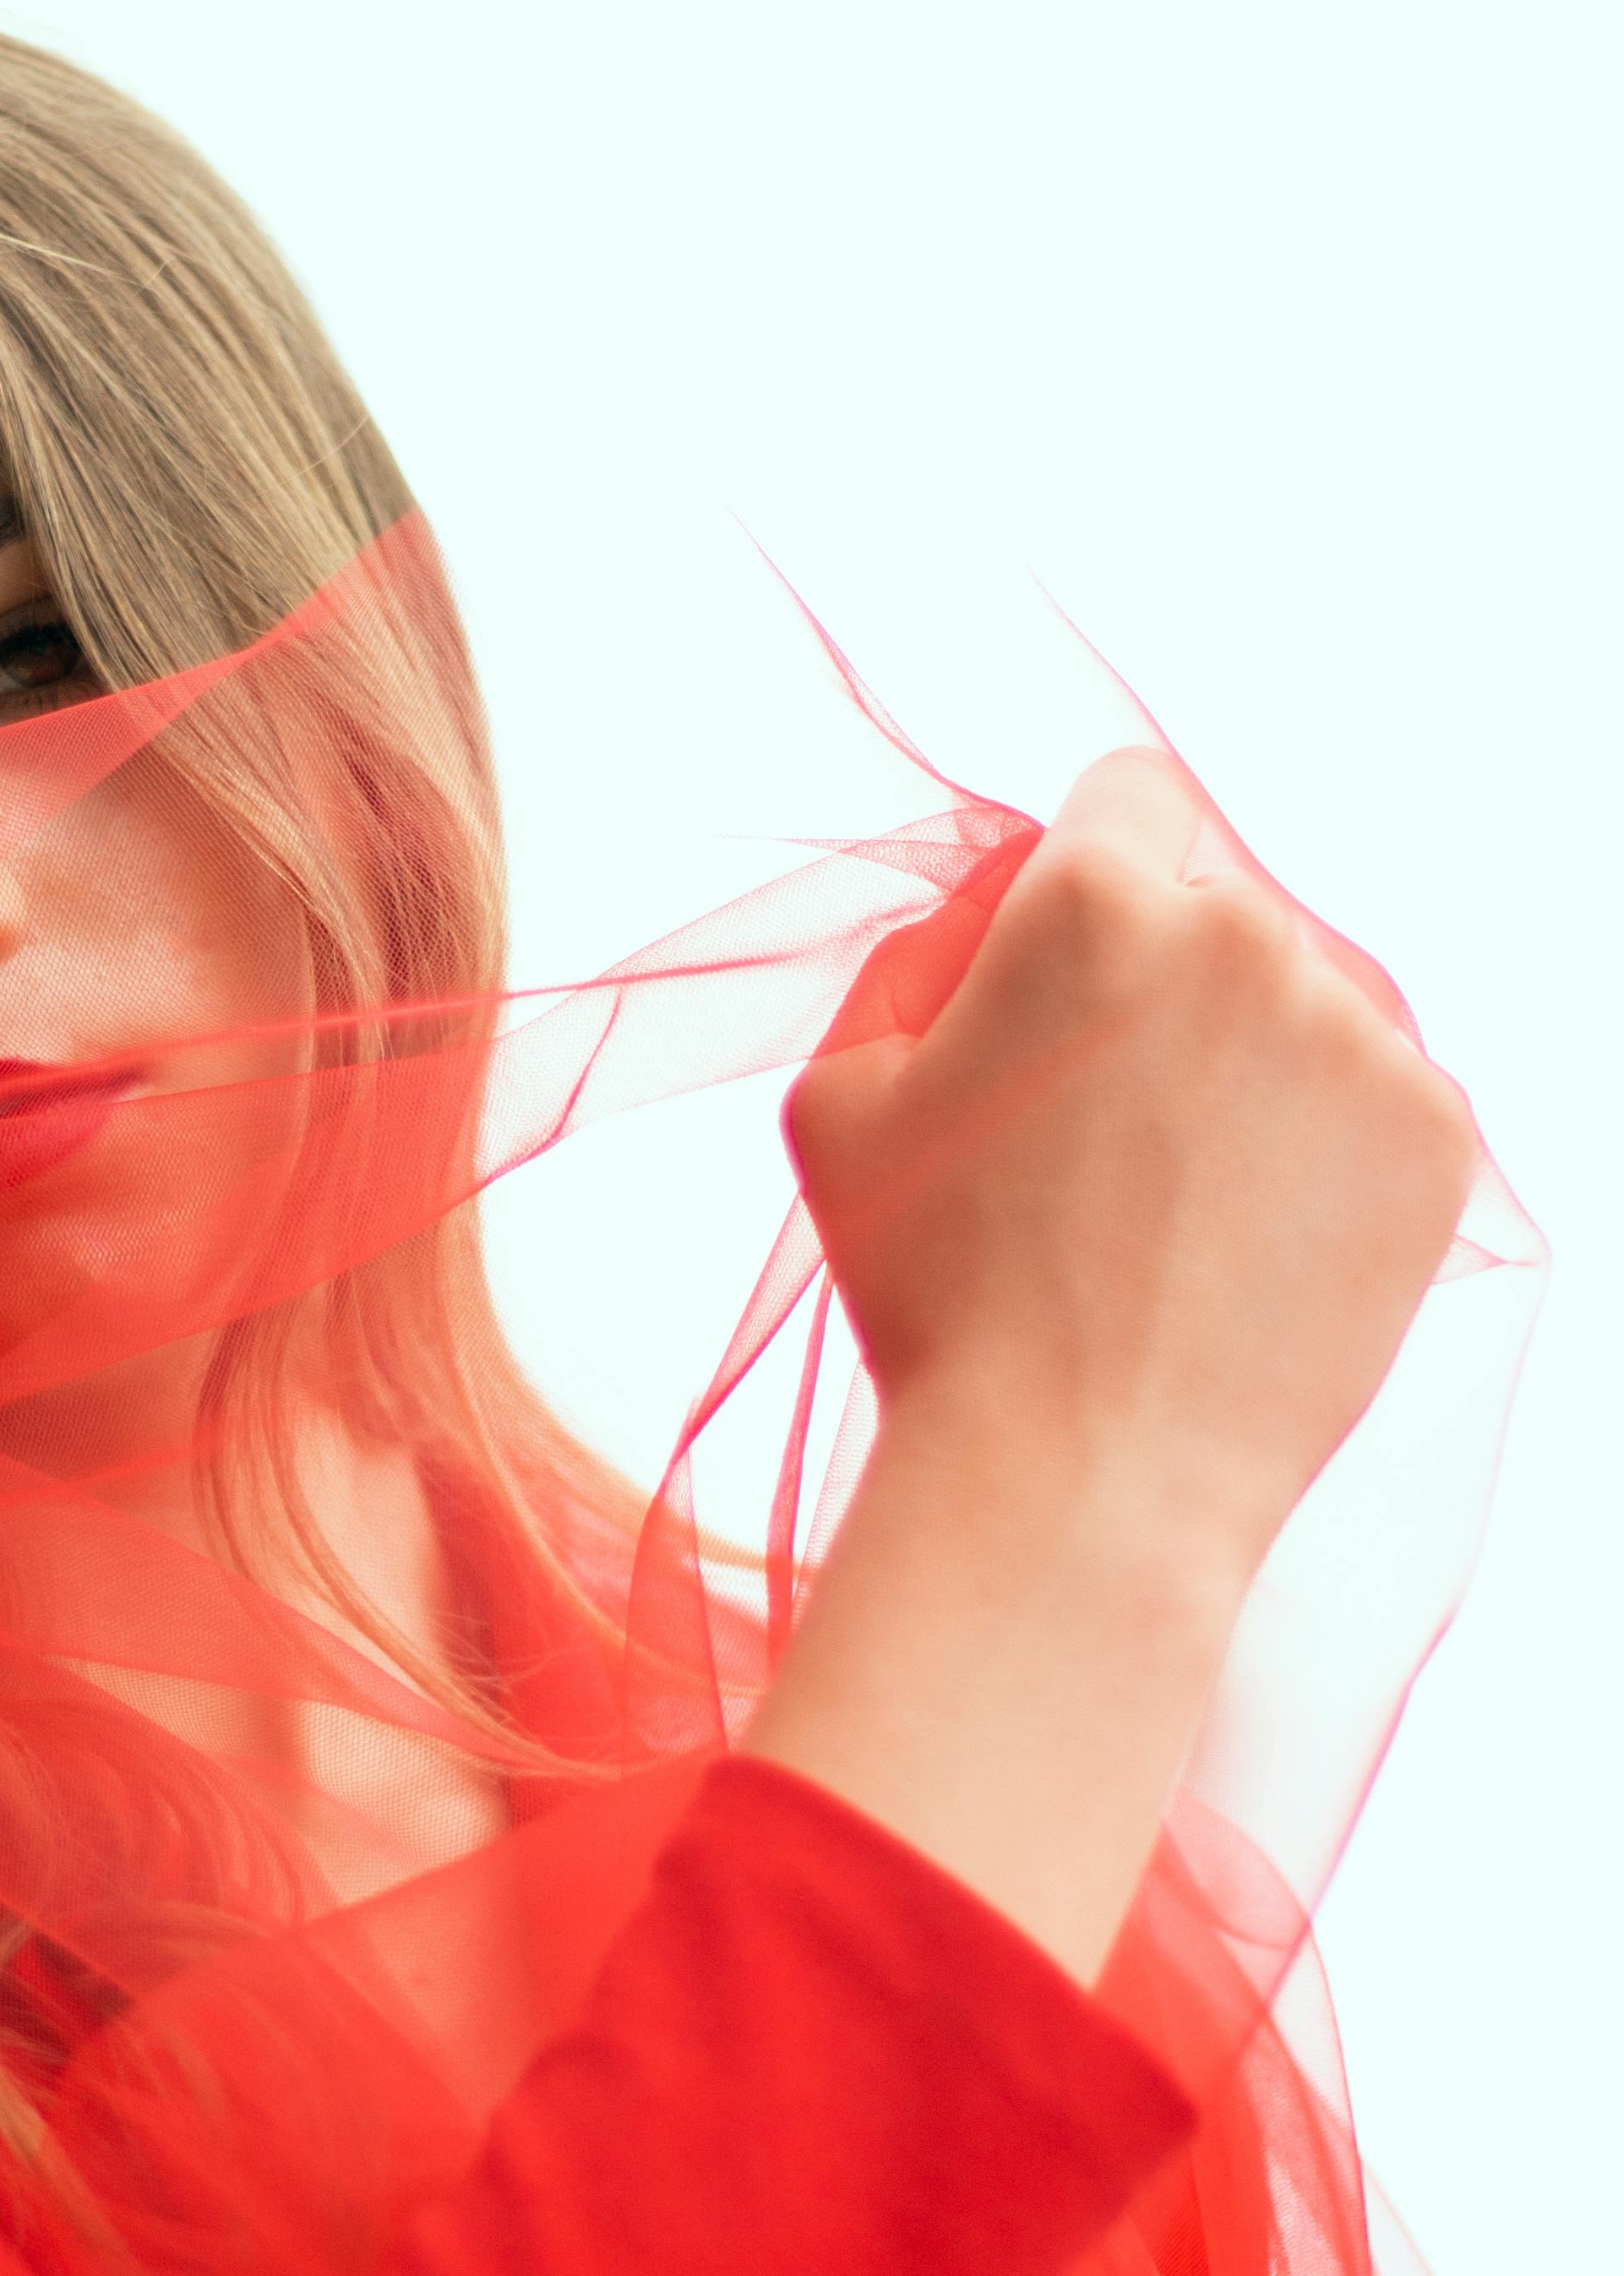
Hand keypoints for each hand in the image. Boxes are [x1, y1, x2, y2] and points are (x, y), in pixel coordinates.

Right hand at [748, 752, 1478, 1981]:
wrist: (1078, 1481)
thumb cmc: (936, 1297)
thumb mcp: (838, 1097)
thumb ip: (918, 960)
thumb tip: (994, 916)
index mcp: (1098, 900)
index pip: (1127, 794)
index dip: (1084, 878)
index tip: (1065, 978)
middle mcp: (1251, 936)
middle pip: (1222, 900)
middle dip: (1168, 981)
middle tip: (1103, 1126)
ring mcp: (1362, 1036)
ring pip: (1312, 993)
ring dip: (1255, 1056)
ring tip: (1176, 1196)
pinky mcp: (1437, 1134)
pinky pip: (1381, 1090)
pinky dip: (1325, 1146)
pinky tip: (1248, 1232)